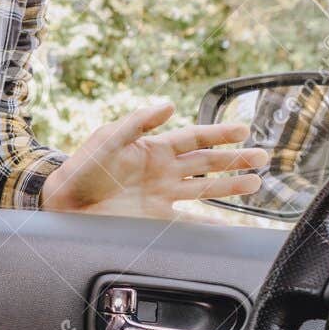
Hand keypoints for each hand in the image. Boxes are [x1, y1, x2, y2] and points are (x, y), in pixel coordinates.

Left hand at [41, 102, 268, 217]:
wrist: (66, 204)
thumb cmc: (83, 167)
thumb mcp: (108, 138)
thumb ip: (138, 122)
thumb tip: (170, 105)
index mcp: (154, 148)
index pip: (195, 137)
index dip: (219, 134)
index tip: (244, 130)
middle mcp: (163, 171)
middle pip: (207, 163)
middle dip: (235, 160)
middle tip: (262, 157)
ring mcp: (162, 196)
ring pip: (204, 189)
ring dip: (230, 186)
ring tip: (255, 183)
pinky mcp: (156, 219)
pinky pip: (189, 221)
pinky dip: (209, 225)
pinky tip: (228, 225)